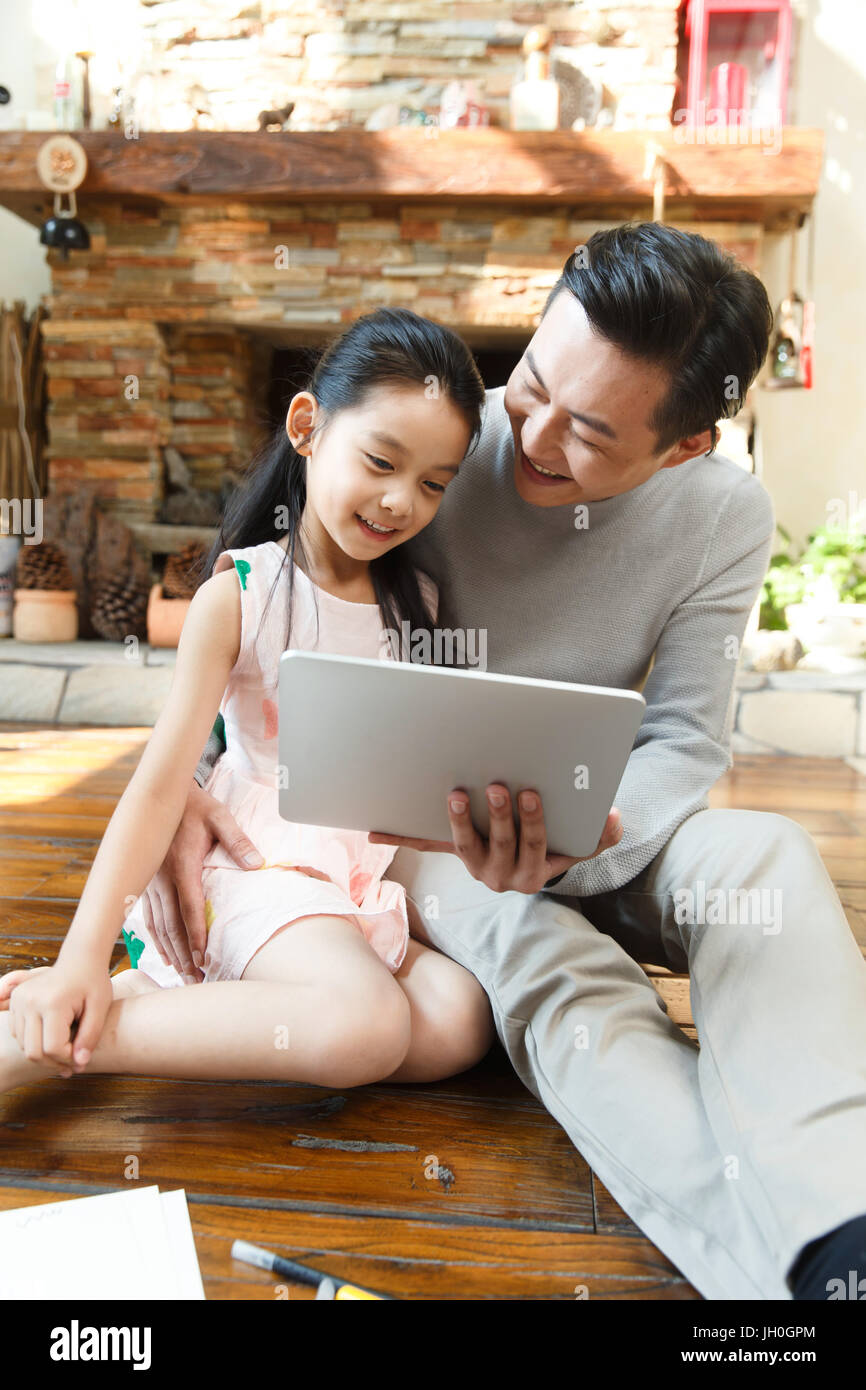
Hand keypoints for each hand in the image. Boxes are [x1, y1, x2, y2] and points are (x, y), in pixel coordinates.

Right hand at [0, 960, 112, 1075]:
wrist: (79, 959)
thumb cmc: (93, 983)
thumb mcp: (100, 1008)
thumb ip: (90, 1036)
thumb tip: (80, 1063)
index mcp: (52, 1002)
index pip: (52, 1048)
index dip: (68, 1059)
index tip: (82, 1056)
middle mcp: (30, 1001)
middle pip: (34, 1052)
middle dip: (54, 1062)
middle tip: (72, 1062)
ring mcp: (19, 1001)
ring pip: (24, 1047)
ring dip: (44, 1055)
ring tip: (64, 1050)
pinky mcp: (15, 1002)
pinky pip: (19, 1035)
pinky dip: (34, 1043)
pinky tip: (52, 1038)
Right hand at [138, 781, 263, 982]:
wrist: (161, 795)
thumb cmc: (195, 806)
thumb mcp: (220, 817)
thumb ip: (238, 841)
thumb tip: (256, 864)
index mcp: (181, 866)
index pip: (189, 908)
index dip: (194, 935)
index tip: (201, 958)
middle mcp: (161, 878)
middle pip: (171, 924)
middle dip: (183, 954)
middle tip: (194, 978)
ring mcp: (149, 882)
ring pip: (157, 924)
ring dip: (169, 950)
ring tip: (182, 973)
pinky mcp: (144, 883)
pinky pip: (148, 916)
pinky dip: (155, 937)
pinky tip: (163, 953)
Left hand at [368, 784, 622, 894]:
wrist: (535, 867)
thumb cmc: (563, 843)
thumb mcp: (585, 843)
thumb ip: (603, 834)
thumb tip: (612, 817)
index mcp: (536, 871)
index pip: (537, 846)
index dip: (533, 822)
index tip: (531, 793)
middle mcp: (503, 876)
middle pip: (500, 844)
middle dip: (500, 815)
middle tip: (499, 785)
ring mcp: (476, 866)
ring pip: (464, 846)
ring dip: (458, 820)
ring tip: (456, 792)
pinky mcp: (454, 855)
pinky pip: (426, 847)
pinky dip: (399, 839)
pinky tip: (372, 830)